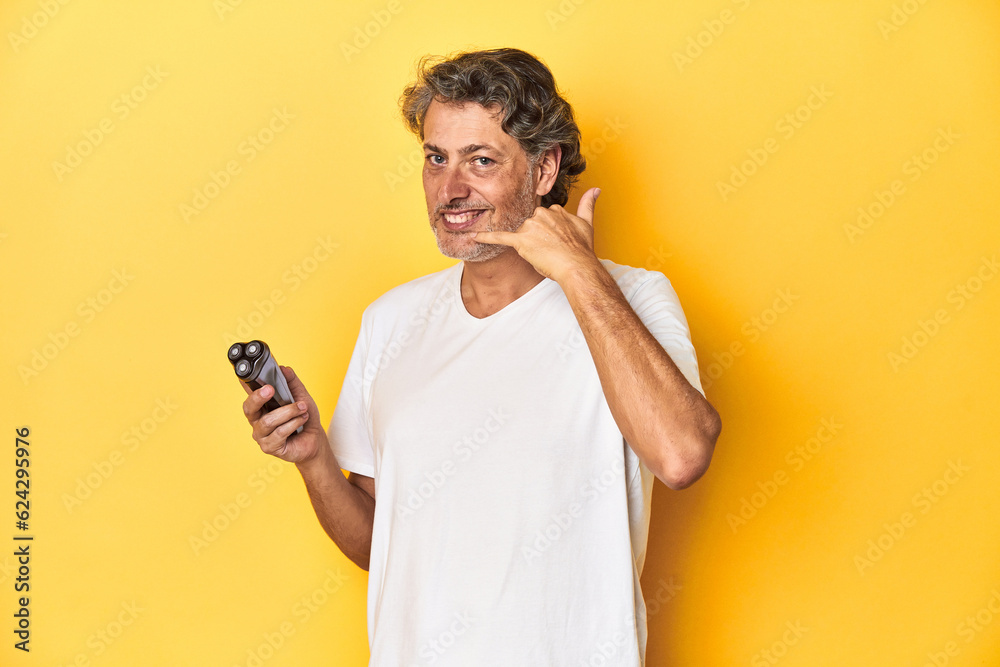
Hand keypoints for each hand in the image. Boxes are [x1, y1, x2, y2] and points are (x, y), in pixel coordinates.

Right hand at [241, 365, 325, 464]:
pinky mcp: (269, 447)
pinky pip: (279, 433)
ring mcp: (261, 435)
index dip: (245, 384)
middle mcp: (257, 420)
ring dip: (289, 412)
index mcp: (261, 405)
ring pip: (268, 421)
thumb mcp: (301, 396)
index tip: (247, 375)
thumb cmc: (304, 417)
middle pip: (249, 408)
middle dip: (258, 397)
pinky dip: (293, 423)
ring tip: (303, 408)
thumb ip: (292, 382)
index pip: (249, 393)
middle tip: (270, 389)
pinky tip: (302, 419)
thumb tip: (284, 369)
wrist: (315, 439)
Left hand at [472, 187, 603, 283]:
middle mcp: (540, 215)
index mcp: (554, 210)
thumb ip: (588, 203)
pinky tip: (474, 236)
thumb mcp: (586, 223)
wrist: (577, 266)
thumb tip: (597, 188)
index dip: (548, 233)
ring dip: (529, 245)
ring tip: (544, 255)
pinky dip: (486, 236)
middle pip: (530, 226)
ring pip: (521, 234)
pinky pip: (500, 237)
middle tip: (551, 251)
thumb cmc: (581, 250)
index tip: (555, 241)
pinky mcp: (521, 241)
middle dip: (537, 239)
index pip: (544, 219)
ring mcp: (530, 227)